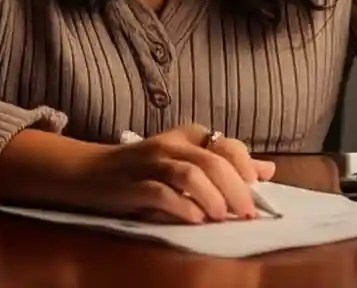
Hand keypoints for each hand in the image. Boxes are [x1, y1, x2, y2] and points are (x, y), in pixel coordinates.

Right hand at [74, 124, 274, 223]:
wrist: (88, 172)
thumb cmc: (143, 169)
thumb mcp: (185, 160)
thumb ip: (225, 165)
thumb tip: (268, 170)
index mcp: (187, 136)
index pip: (225, 144)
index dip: (245, 166)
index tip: (256, 190)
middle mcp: (170, 144)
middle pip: (211, 161)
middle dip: (235, 188)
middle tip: (247, 213)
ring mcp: (150, 163)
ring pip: (189, 173)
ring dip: (211, 197)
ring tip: (222, 217)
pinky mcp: (132, 185)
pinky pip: (160, 193)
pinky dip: (181, 206)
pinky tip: (194, 220)